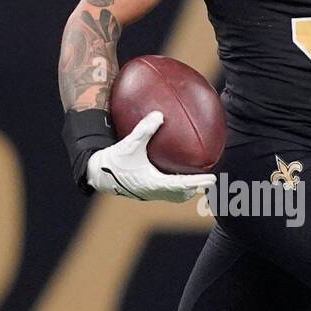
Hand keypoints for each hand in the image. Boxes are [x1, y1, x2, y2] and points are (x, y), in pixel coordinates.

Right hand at [85, 110, 215, 201]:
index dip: (197, 182)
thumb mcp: (129, 143)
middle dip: (195, 189)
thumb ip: (145, 129)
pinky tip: (174, 173)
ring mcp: (149, 194)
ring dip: (185, 190)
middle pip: (181, 195)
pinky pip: (165, 192)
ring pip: (173, 196)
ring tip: (196, 180)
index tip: (212, 179)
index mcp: (153, 183)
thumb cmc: (114, 159)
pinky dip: (174, 186)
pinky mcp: (144, 192)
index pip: (181, 185)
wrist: (97, 174)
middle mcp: (153, 192)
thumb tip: (159, 114)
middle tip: (209, 180)